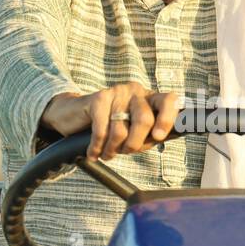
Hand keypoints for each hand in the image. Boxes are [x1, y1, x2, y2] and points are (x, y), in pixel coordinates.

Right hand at [41, 83, 182, 160]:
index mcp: (150, 98)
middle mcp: (136, 91)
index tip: (158, 137)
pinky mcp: (98, 98)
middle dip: (134, 143)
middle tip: (125, 151)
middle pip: (144, 119)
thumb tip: (161, 139)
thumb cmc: (111, 127)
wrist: (75, 116)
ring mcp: (117, 92)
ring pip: (121, 129)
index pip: (169, 101)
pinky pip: (102, 130)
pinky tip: (93, 153)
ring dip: (113, 148)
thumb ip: (149, 135)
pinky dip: (97, 147)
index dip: (167, 118)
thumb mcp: (134, 132)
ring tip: (107, 154)